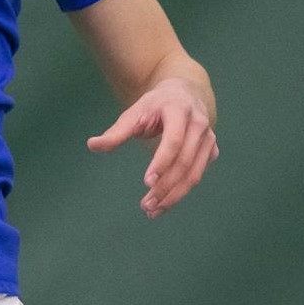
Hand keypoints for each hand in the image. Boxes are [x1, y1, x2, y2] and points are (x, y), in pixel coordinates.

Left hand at [85, 77, 219, 217]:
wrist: (184, 94)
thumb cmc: (155, 105)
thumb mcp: (134, 113)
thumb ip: (116, 132)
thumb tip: (92, 145)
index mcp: (179, 110)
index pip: (174, 140)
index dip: (162, 161)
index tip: (147, 182)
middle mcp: (199, 124)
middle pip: (184, 162)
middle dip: (165, 186)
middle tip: (145, 205)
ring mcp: (208, 138)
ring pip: (194, 174)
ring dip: (174, 196)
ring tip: (153, 210)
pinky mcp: (211, 150)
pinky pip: (197, 175)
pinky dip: (181, 192)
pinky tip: (164, 203)